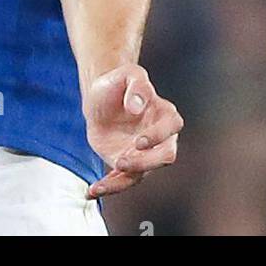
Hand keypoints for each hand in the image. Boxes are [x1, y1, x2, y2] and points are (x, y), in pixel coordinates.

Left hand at [83, 63, 182, 198]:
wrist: (99, 98)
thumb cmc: (117, 83)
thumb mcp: (126, 75)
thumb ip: (136, 85)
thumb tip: (137, 106)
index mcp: (163, 113)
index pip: (173, 126)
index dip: (159, 136)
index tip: (140, 141)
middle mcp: (159, 137)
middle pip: (164, 156)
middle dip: (145, 162)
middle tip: (122, 161)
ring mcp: (144, 154)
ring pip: (142, 173)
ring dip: (123, 181)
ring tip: (100, 184)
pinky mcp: (128, 164)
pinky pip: (122, 181)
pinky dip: (108, 187)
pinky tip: (92, 191)